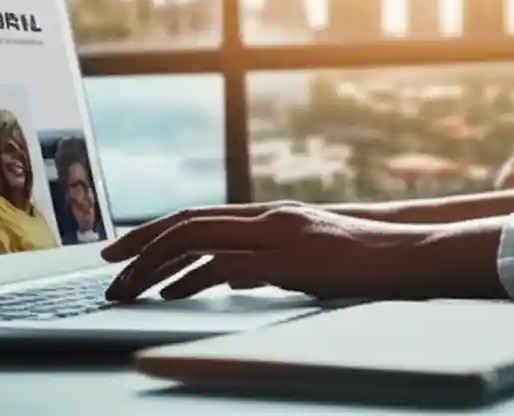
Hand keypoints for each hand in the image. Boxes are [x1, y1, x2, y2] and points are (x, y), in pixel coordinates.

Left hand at [102, 203, 466, 301]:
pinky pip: (226, 266)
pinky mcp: (285, 260)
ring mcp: (273, 236)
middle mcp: (263, 219)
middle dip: (138, 246)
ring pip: (195, 241)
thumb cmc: (360, 262)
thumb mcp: (303, 258)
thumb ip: (263, 261)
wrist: (407, 255)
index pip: (195, 218)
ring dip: (154, 266)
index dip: (152, 233)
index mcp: (265, 216)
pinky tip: (173, 296)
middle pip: (184, 225)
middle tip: (105, 268)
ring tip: (127, 290)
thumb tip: (230, 277)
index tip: (122, 252)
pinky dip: (193, 279)